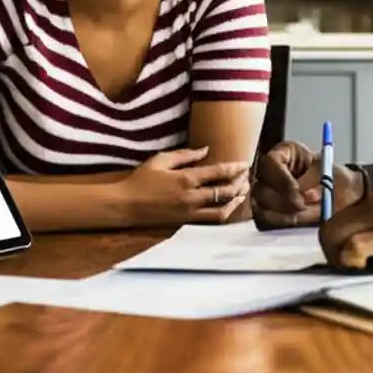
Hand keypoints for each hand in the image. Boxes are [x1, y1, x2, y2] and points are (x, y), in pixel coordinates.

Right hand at [119, 146, 249, 226]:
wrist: (125, 205)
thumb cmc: (141, 179)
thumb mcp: (161, 160)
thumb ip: (185, 155)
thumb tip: (206, 150)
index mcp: (186, 178)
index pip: (219, 173)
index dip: (235, 168)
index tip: (245, 164)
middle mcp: (192, 197)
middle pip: (225, 191)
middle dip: (239, 183)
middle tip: (247, 177)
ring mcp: (190, 212)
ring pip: (222, 210)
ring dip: (236, 201)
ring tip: (243, 193)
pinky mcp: (186, 222)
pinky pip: (211, 220)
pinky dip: (223, 213)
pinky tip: (229, 207)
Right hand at [250, 140, 363, 229]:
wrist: (344, 197)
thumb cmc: (336, 179)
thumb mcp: (329, 174)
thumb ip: (312, 181)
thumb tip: (299, 193)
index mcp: (285, 152)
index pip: (270, 163)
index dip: (281, 179)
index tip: (296, 191)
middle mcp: (269, 170)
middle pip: (259, 186)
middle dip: (282, 200)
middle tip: (302, 205)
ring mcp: (264, 190)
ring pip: (260, 205)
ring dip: (282, 212)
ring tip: (304, 210)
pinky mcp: (266, 209)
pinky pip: (265, 218)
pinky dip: (281, 221)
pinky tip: (297, 218)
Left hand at [319, 191, 372, 272]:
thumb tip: (354, 250)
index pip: (336, 218)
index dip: (335, 243)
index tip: (346, 260)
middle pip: (328, 227)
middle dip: (331, 253)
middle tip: (349, 270)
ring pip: (332, 235)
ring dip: (338, 259)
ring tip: (358, 270)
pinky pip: (351, 247)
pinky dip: (351, 262)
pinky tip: (368, 268)